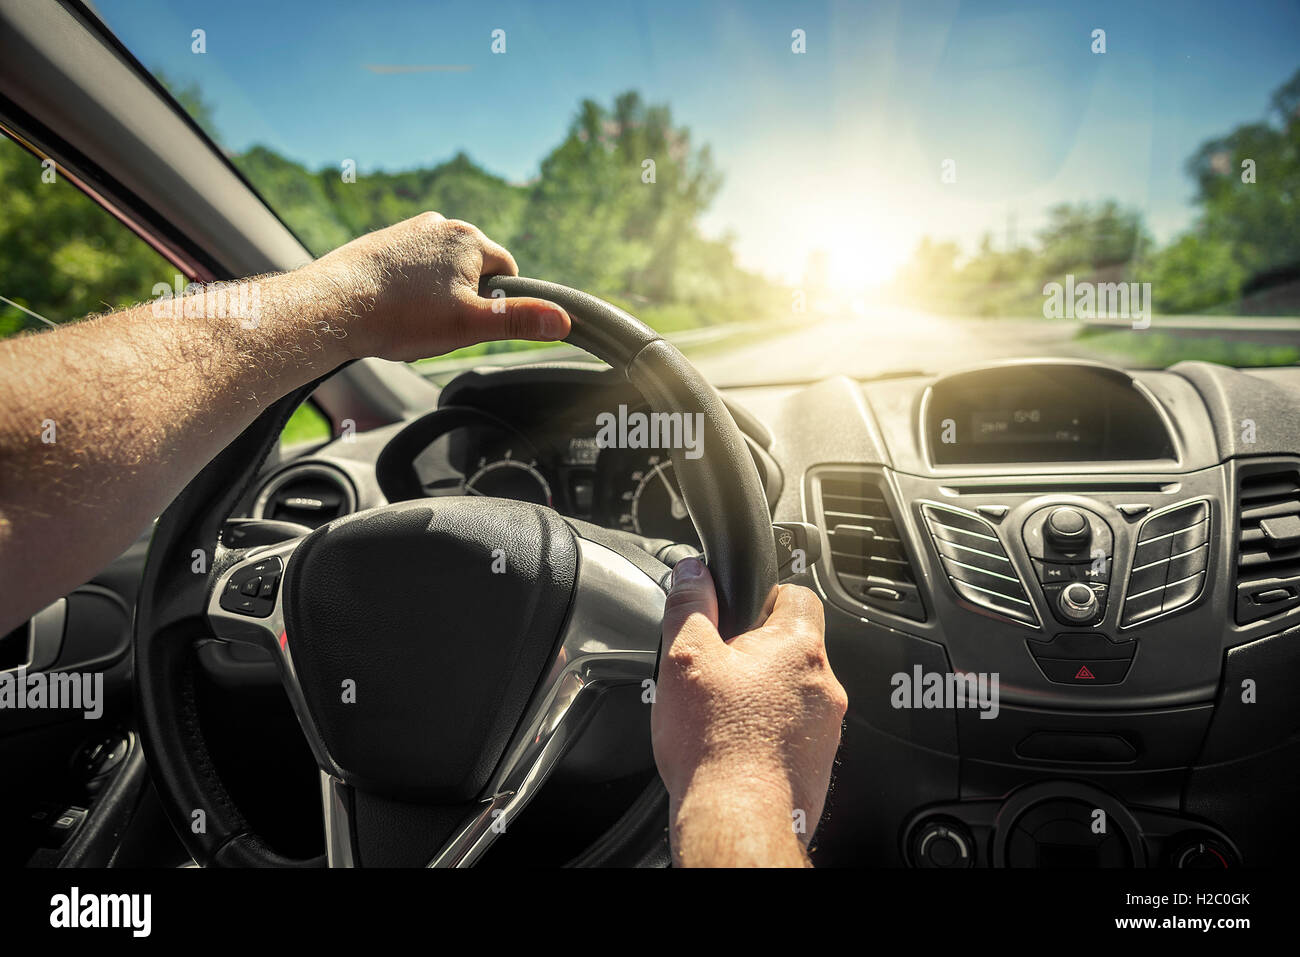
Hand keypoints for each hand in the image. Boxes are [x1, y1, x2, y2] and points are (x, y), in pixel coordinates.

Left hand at [303, 212, 570, 361]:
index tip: (471, 323)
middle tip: (438, 326)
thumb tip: (564, 320)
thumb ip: (519, 320)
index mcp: (468, 238)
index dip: (496, 304)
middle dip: (464, 299)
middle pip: (474, 270)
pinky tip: (391, 311)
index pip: (508, 272)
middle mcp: (440, 225)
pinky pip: (411, 269)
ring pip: (441, 271)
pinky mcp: (381, 243)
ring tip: (410, 320)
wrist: (331, 306)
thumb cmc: (401, 316)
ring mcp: (407, 232)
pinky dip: (408, 290)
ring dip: (436, 295)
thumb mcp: (470, 325)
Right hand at [652, 558, 846, 866]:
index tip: (738, 614)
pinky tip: (736, 742)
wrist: (736, 819)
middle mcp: (824, 685)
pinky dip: (769, 731)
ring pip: (794, 690)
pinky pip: (795, 730)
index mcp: (799, 647)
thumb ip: (690, 606)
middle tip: (719, 669)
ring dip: (764, 693)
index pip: (798, 593)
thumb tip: (693, 572)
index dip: (763, 596)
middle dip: (757, 651)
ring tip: (723, 711)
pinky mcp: (818, 761)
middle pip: (793, 646)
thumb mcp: (686, 659)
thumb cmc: (715, 746)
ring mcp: (826, 727)